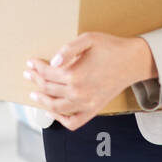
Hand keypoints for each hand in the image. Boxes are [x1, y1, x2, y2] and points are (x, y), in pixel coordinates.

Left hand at [25, 32, 153, 130]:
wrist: (133, 61)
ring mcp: (86, 104)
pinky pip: (73, 122)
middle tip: (29, 74)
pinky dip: (60, 120)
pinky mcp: (94, 110)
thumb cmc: (111, 47)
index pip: (46, 74)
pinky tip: (53, 112)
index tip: (30, 62)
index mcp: (75, 75)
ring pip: (56, 108)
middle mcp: (78, 93)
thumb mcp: (89, 39)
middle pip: (48, 89)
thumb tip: (52, 62)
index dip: (36, 67)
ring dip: (42, 101)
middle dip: (35, 81)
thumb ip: (68, 49)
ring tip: (35, 94)